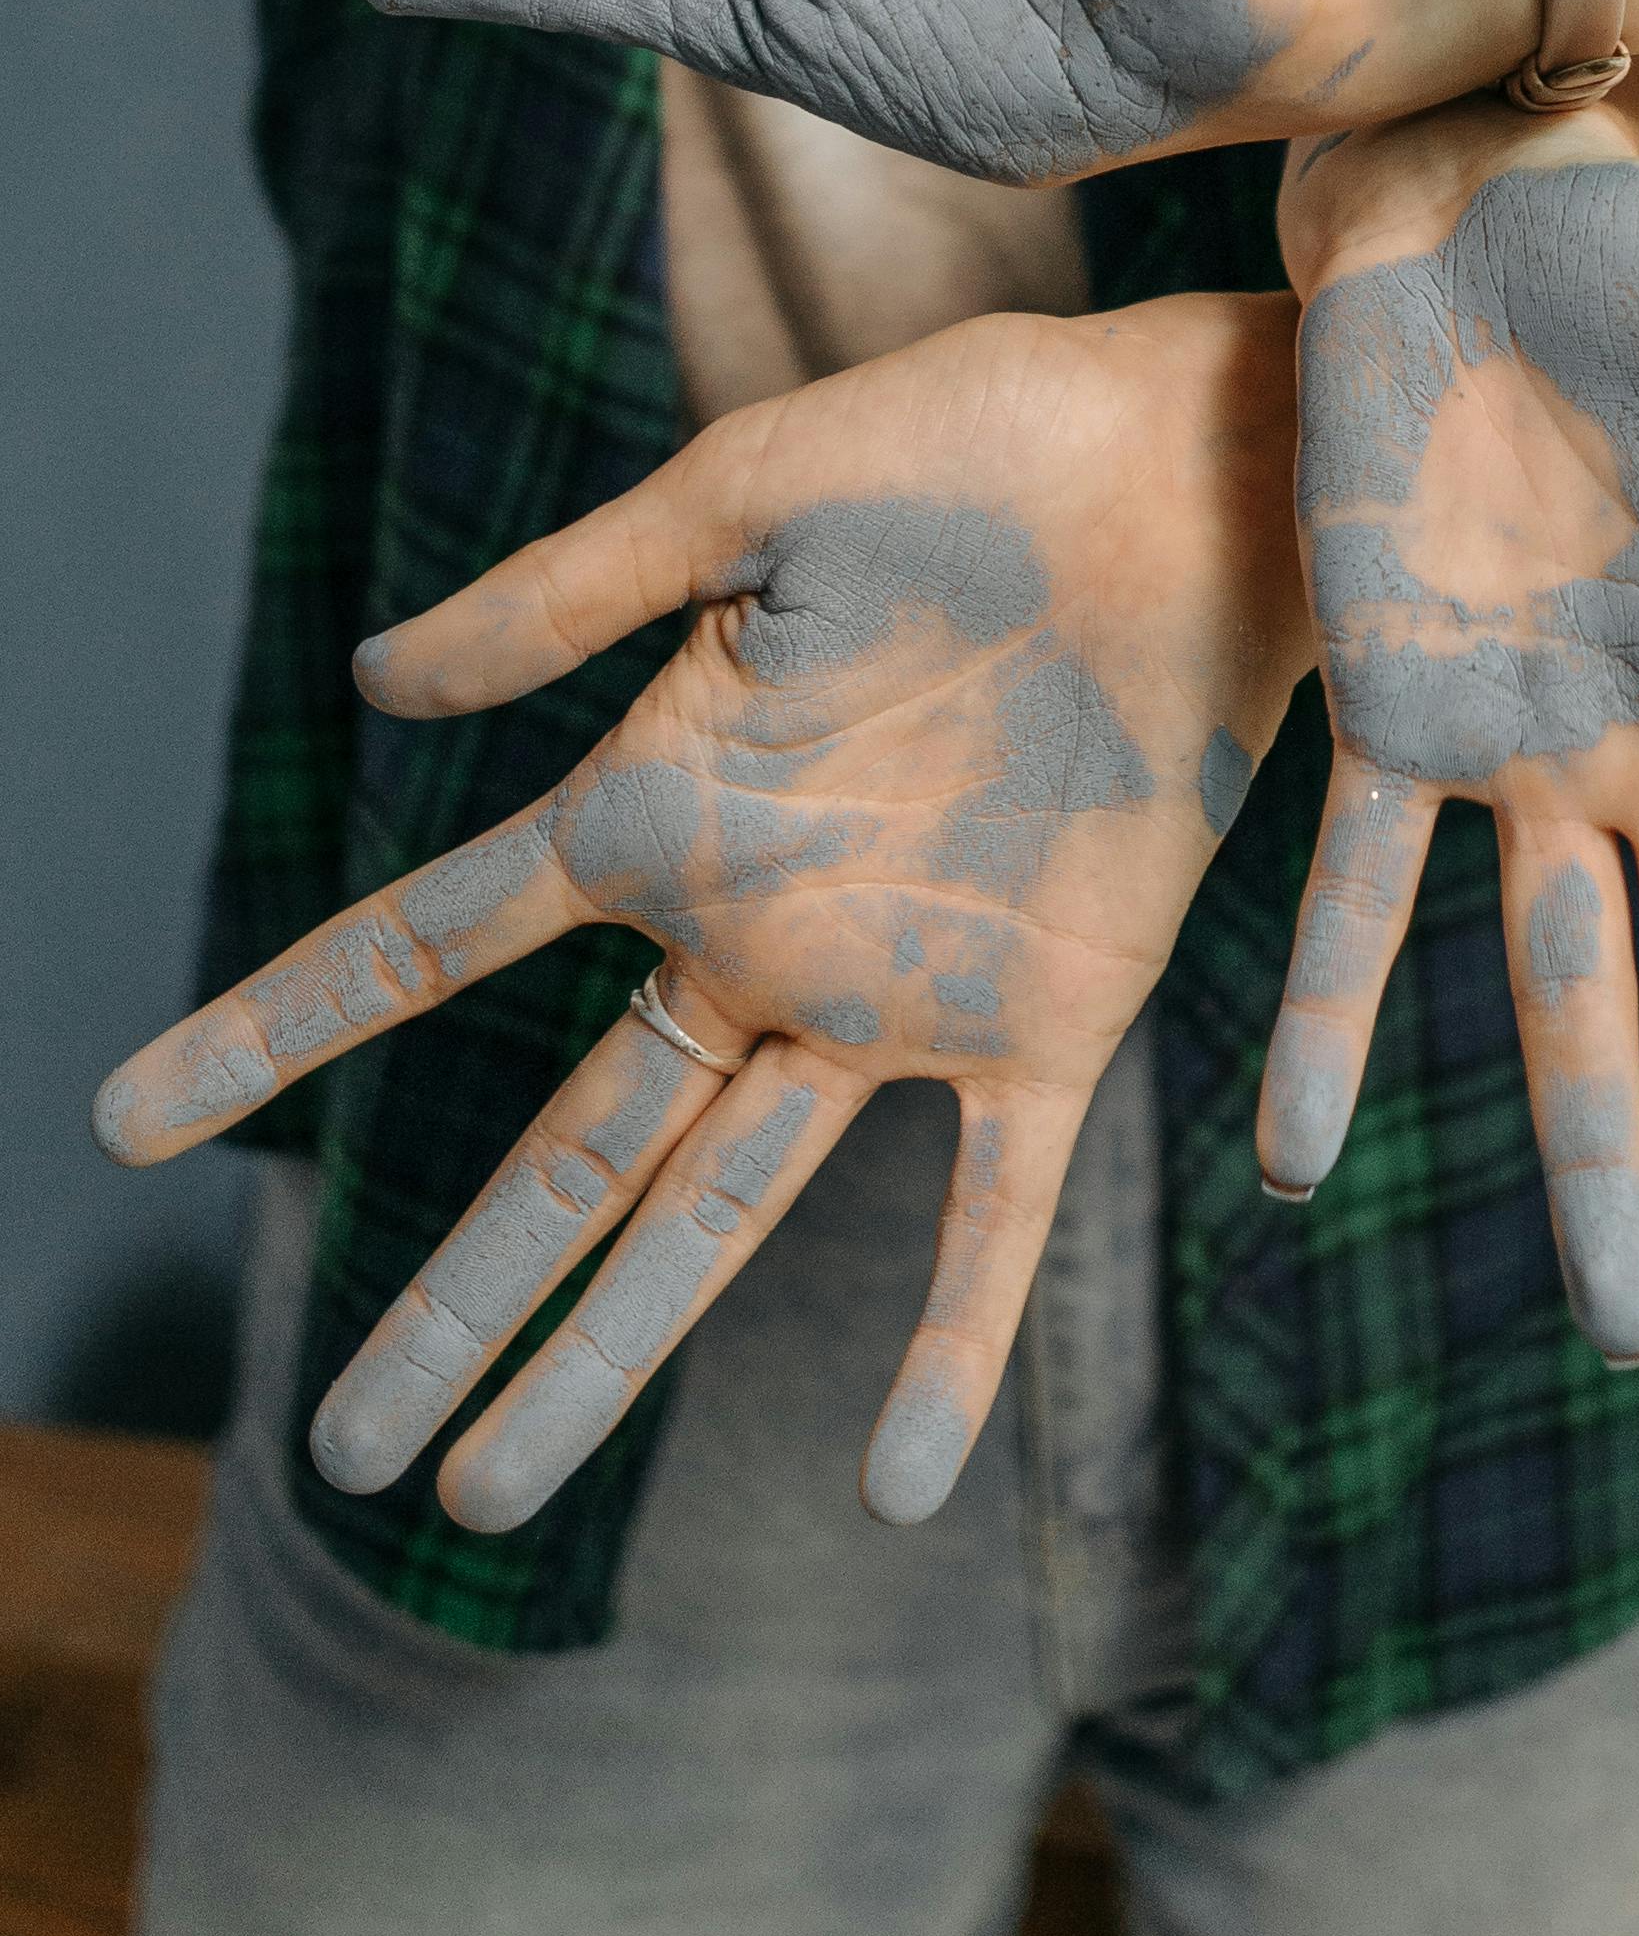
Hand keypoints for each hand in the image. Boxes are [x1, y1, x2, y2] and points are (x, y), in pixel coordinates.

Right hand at [94, 302, 1310, 1532]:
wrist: (1210, 466)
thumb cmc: (982, 442)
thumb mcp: (753, 489)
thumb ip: (569, 591)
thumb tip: (372, 680)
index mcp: (670, 796)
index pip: (439, 937)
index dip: (287, 1024)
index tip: (131, 1118)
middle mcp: (763, 922)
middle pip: (574, 1149)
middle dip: (456, 1296)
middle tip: (340, 1452)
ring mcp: (901, 986)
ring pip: (723, 1212)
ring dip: (614, 1352)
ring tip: (492, 1494)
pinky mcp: (1056, 1010)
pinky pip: (998, 1212)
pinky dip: (954, 1345)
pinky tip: (899, 1480)